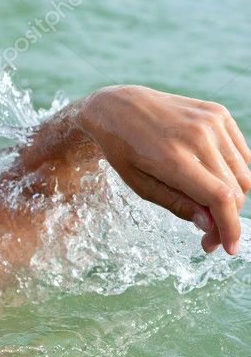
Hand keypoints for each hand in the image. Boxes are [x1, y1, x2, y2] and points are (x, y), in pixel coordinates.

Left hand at [77, 85, 250, 254]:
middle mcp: (198, 136)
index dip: (229, 227)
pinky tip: (211, 180)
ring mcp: (211, 121)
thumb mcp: (139, 185)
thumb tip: (211, 224)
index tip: (227, 249)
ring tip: (207, 207)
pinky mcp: (218, 113)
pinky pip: (241, 152)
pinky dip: (233, 172)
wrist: (118, 107)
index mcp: (174, 158)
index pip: (219, 198)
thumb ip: (177, 204)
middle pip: (235, 189)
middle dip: (226, 218)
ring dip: (232, 197)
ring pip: (242, 172)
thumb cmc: (124, 151)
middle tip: (208, 235)